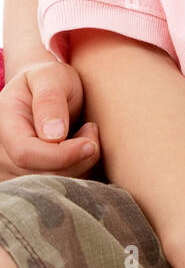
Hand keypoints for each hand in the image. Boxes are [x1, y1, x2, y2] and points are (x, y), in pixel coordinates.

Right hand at [0, 61, 100, 181]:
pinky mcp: (22, 179)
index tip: (90, 144)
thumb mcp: (52, 77)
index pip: (26, 153)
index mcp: (3, 121)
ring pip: (47, 186)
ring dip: (78, 167)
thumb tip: (53, 135)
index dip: (61, 156)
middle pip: (38, 174)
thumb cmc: (50, 80)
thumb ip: (50, 101)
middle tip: (92, 131)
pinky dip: (74, 174)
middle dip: (76, 160)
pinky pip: (52, 189)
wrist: (46, 91)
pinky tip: (78, 151)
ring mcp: (7, 168)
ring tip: (85, 135)